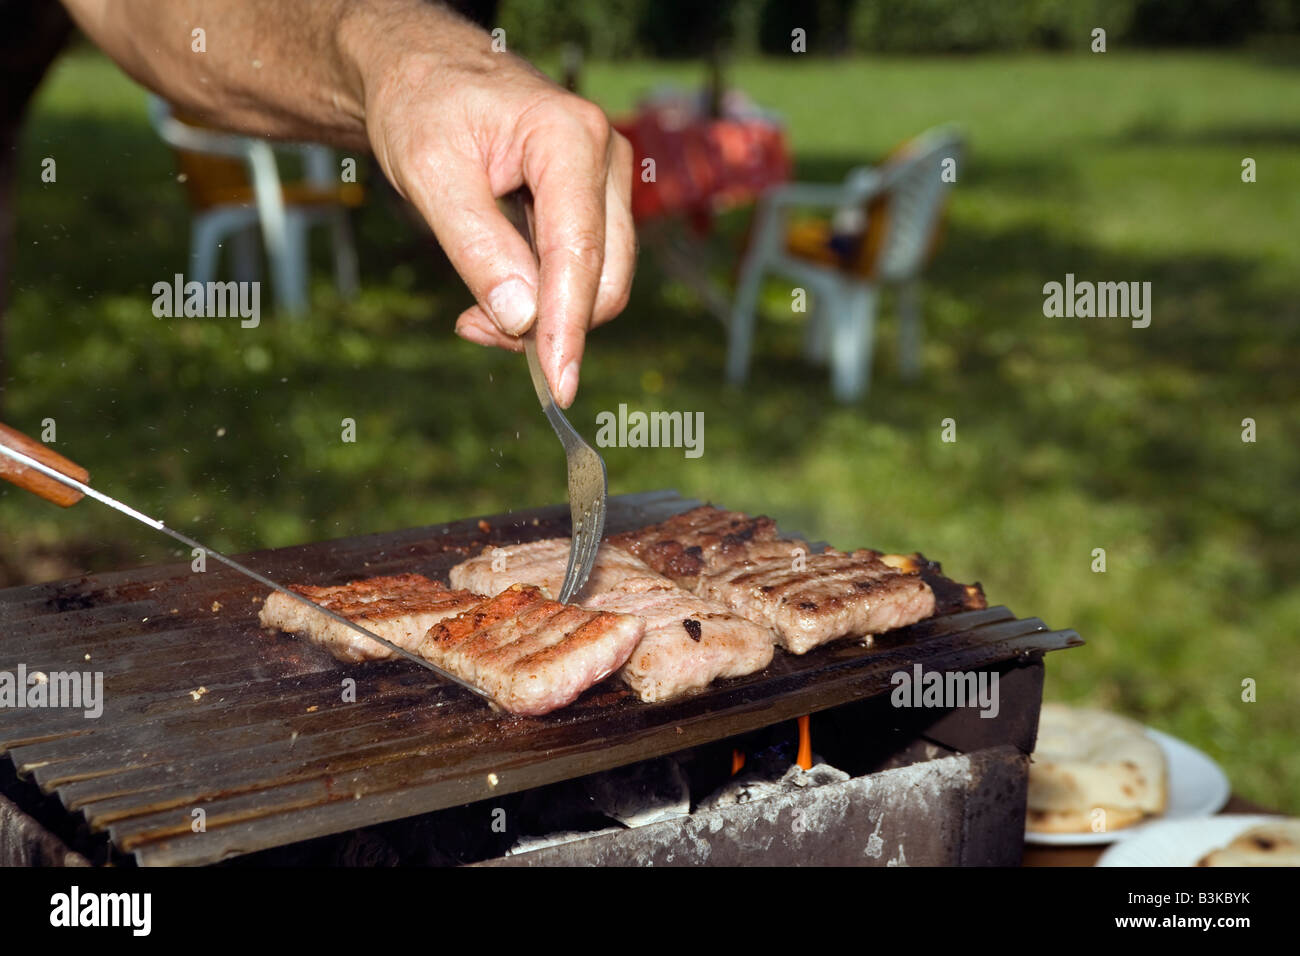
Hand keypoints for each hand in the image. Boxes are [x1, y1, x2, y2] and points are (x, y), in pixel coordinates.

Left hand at [352, 15, 634, 406]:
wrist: (428, 74)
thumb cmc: (424, 106)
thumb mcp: (430, 173)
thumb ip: (478, 248)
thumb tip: (523, 320)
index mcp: (570, 138)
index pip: (579, 252)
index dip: (568, 326)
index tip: (559, 385)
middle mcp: (605, 159)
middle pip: (605, 276)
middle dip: (550, 323)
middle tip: (472, 327)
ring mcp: (605, 183)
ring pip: (599, 281)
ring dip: (544, 315)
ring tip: (474, 312)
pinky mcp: (594, 204)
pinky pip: (583, 271)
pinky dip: (543, 298)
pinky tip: (496, 295)